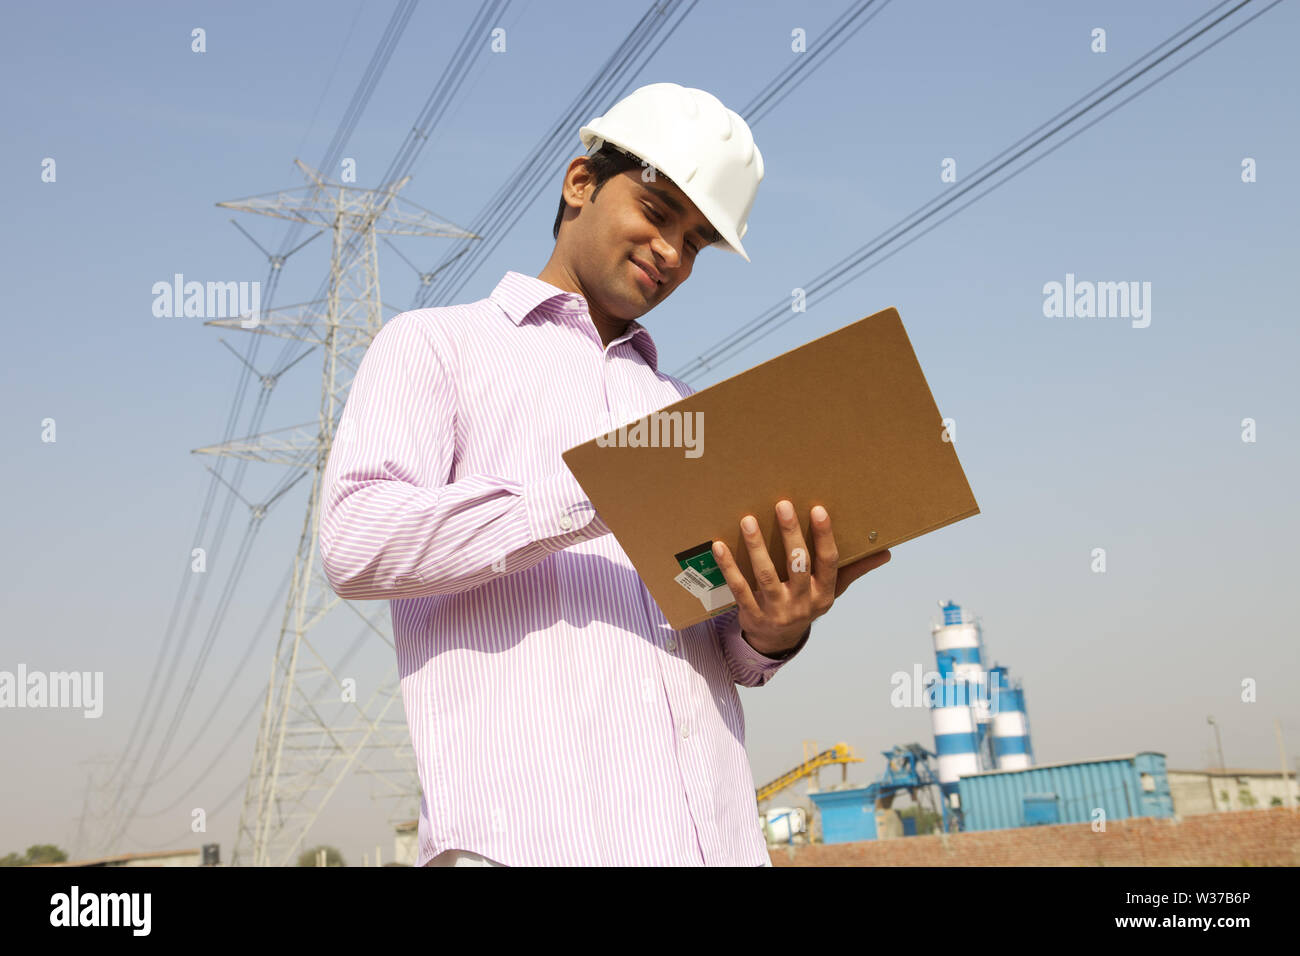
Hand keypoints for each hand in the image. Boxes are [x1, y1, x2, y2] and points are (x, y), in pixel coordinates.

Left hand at [711, 500, 891, 656]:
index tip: (819, 510)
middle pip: (797, 565)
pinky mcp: (752, 614)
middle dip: (791, 535)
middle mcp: (802, 602)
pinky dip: (729, 567)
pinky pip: (739, 588)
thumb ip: (855, 569)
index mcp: (824, 593)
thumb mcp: (832, 590)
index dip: (824, 536)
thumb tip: (886, 552)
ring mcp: (776, 609)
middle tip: (782, 505)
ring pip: (766, 575)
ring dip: (757, 547)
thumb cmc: (807, 604)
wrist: (777, 641)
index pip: (828, 562)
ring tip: (748, 520)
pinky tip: (720, 546)